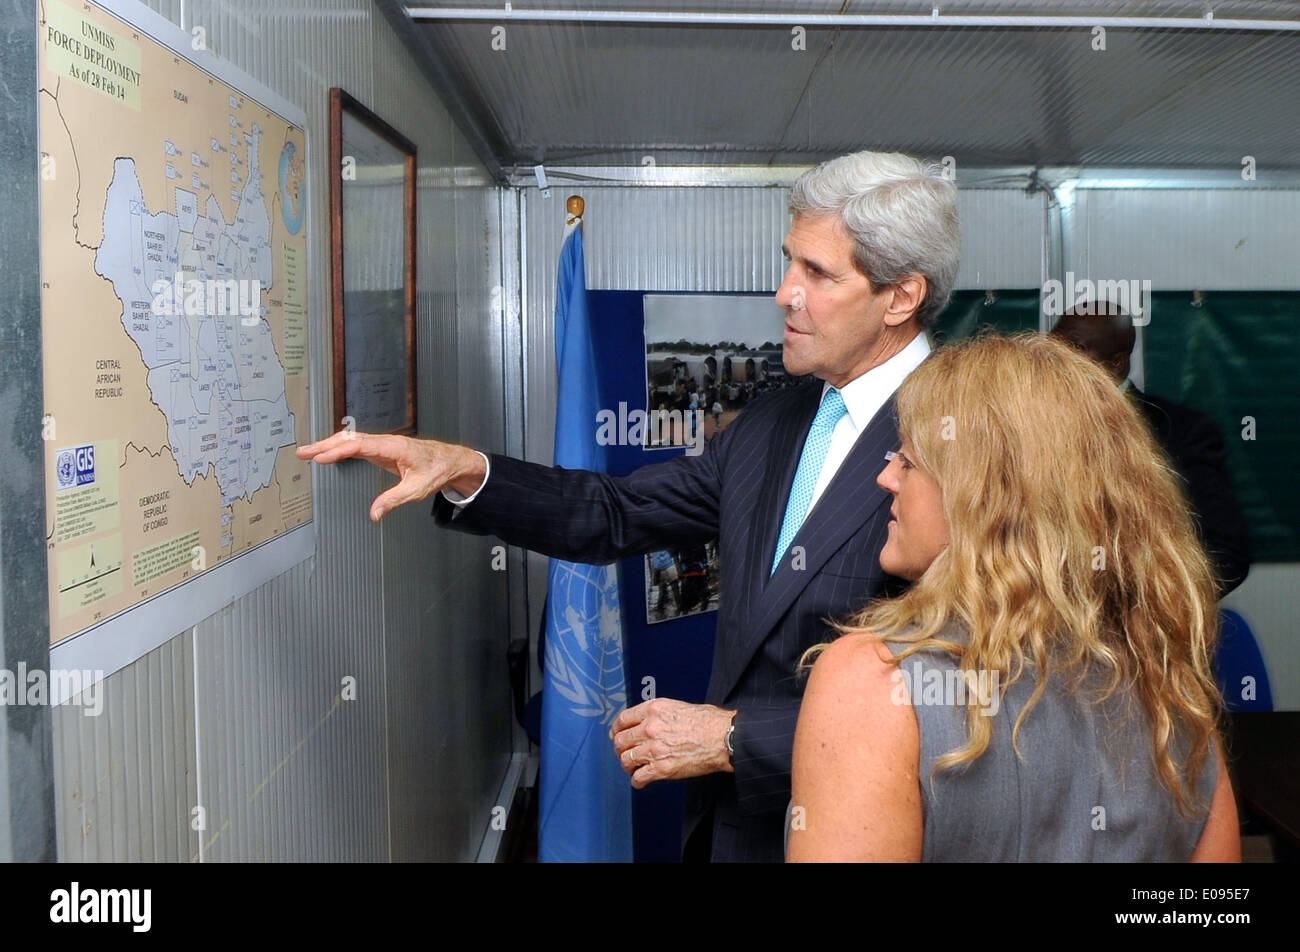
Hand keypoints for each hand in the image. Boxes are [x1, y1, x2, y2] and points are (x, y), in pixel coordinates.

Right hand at [296, 430, 486, 520]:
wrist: (450, 461)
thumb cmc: (437, 470)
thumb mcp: (417, 489)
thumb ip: (394, 500)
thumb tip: (374, 513)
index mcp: (393, 447)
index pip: (360, 446)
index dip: (338, 451)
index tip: (320, 457)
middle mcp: (385, 442)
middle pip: (349, 439)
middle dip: (324, 445)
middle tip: (303, 452)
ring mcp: (382, 444)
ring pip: (351, 440)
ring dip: (329, 445)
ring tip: (308, 452)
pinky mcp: (382, 449)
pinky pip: (356, 445)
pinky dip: (340, 447)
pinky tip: (328, 452)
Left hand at [609, 698, 735, 788]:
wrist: (724, 738)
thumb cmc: (709, 722)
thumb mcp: (678, 706)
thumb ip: (658, 714)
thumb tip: (645, 722)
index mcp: (654, 710)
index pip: (623, 720)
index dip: (616, 730)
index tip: (616, 735)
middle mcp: (650, 728)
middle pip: (621, 741)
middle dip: (620, 749)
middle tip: (625, 753)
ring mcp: (655, 749)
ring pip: (626, 759)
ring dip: (628, 766)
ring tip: (633, 768)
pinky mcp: (662, 768)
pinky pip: (639, 778)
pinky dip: (637, 781)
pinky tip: (641, 780)